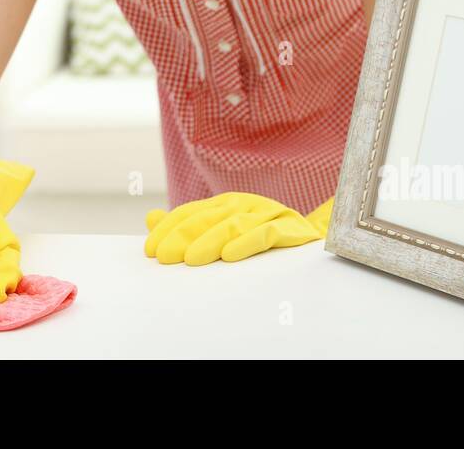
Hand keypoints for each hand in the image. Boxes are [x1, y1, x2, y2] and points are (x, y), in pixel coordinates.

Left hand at [143, 191, 329, 265]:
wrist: (312, 244)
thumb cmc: (262, 240)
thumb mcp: (223, 232)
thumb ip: (188, 226)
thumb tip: (150, 218)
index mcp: (227, 204)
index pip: (191, 213)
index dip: (169, 230)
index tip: (151, 252)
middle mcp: (245, 204)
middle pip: (209, 217)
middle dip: (183, 236)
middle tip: (165, 258)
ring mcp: (268, 213)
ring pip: (235, 223)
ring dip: (211, 240)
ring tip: (192, 259)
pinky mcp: (290, 228)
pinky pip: (266, 233)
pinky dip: (247, 243)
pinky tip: (229, 256)